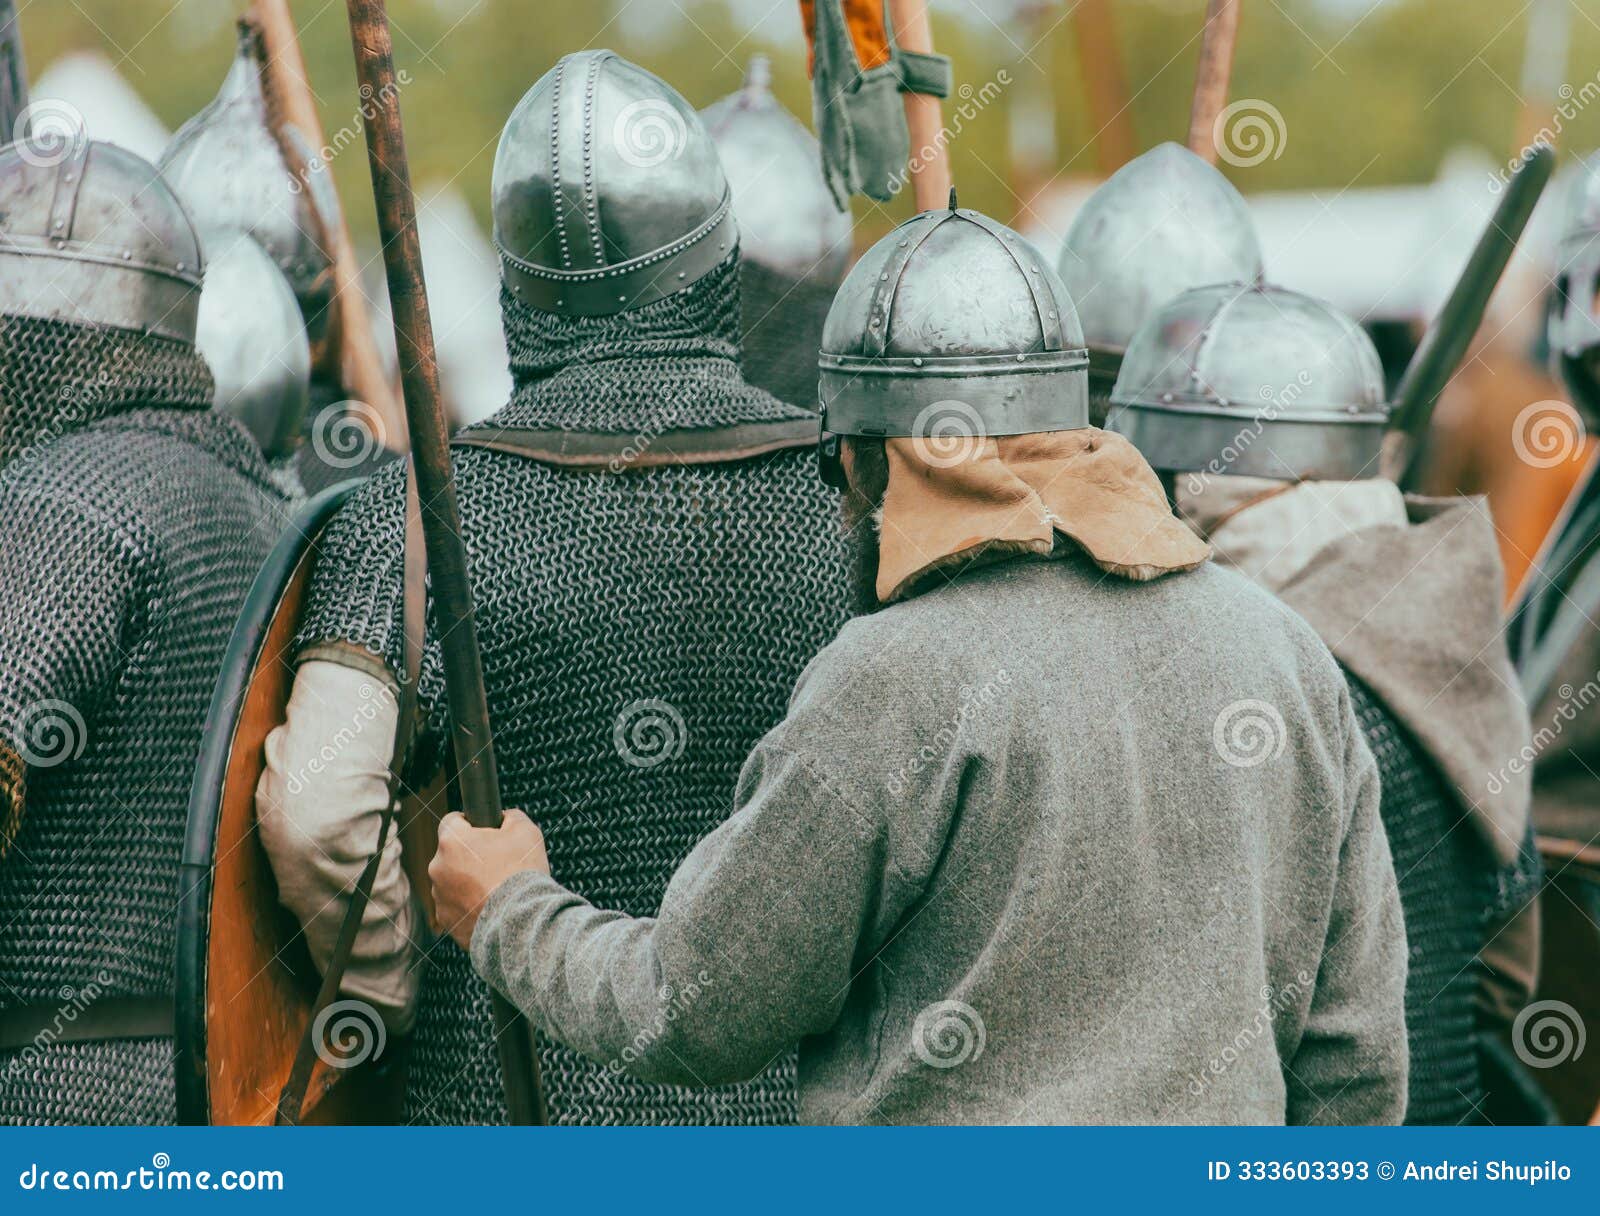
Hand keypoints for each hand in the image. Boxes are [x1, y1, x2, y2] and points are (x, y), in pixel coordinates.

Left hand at [429, 808, 548, 950]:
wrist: (521, 921)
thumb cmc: (522, 873)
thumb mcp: (526, 831)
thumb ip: (511, 817)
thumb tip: (505, 819)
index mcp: (452, 840)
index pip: (452, 820)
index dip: (470, 823)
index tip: (484, 831)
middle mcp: (437, 866)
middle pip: (453, 853)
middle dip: (471, 856)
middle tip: (497, 863)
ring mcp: (439, 896)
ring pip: (453, 881)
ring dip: (468, 882)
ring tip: (496, 889)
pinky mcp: (446, 920)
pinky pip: (456, 906)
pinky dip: (470, 906)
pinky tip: (491, 908)